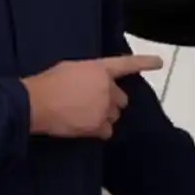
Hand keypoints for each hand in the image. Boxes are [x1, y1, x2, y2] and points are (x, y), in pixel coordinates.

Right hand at [21, 55, 162, 138]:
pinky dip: (98, 130)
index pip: (126, 64)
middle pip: (122, 99)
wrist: (36, 103)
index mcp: (99, 69)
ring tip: (82, 114)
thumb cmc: (48, 83)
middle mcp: (107, 88)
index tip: (159, 63)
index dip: (144, 63)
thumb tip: (91, 83)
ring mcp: (104, 107)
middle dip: (111, 101)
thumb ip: (89, 74)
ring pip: (114, 115)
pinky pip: (107, 131)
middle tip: (91, 103)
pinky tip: (83, 126)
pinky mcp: (98, 125)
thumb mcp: (71, 68)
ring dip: (104, 115)